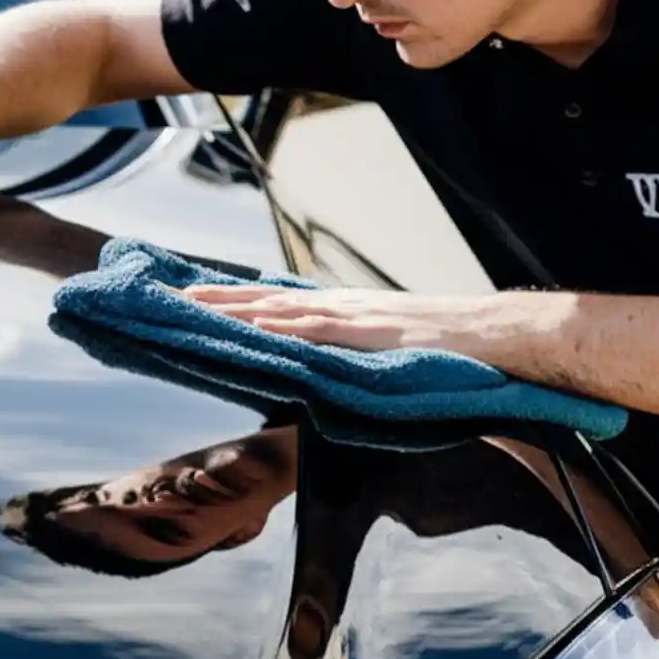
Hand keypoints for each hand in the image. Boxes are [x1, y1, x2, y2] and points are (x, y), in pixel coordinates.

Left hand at [182, 284, 538, 358]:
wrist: (486, 331)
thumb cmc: (438, 342)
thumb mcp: (380, 343)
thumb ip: (344, 348)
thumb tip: (310, 360)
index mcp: (339, 308)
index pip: (273, 301)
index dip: (231, 299)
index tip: (192, 299)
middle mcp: (339, 305)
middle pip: (266, 299)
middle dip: (217, 299)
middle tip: (172, 297)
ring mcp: (354, 316)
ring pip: (283, 309)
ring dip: (239, 307)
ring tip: (198, 306)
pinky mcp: (373, 333)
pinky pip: (324, 329)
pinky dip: (290, 325)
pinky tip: (261, 324)